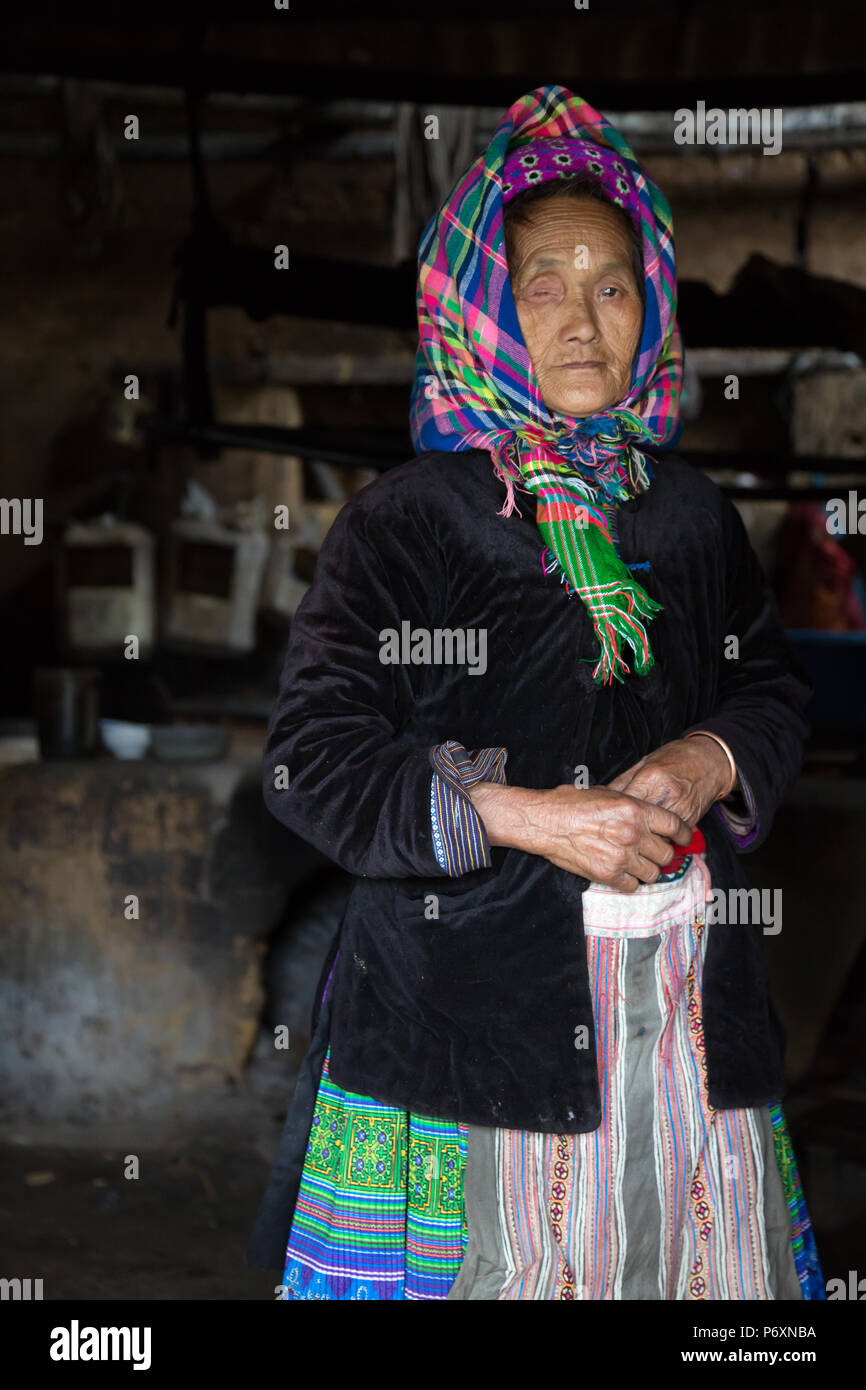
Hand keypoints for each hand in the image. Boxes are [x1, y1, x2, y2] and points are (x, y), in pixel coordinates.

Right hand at [469, 782, 692, 892]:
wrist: (545, 822)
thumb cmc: (571, 803)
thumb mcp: (608, 793)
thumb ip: (633, 807)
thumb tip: (651, 817)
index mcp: (636, 810)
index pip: (675, 826)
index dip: (683, 834)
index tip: (682, 838)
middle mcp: (633, 834)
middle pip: (666, 853)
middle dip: (660, 852)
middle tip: (650, 850)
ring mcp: (622, 857)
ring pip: (653, 873)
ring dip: (646, 869)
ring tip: (634, 862)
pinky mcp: (608, 875)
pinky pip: (633, 885)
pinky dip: (629, 881)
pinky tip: (620, 872)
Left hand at [605, 736, 733, 828]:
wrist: (711, 761)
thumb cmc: (676, 758)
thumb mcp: (645, 762)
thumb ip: (624, 781)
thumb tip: (600, 796)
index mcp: (651, 778)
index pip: (625, 803)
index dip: (612, 813)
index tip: (605, 819)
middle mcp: (667, 795)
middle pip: (639, 822)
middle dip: (626, 829)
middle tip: (615, 833)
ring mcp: (681, 809)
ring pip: (655, 835)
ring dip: (643, 838)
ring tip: (632, 837)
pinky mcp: (690, 820)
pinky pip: (670, 836)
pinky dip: (659, 838)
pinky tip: (651, 835)